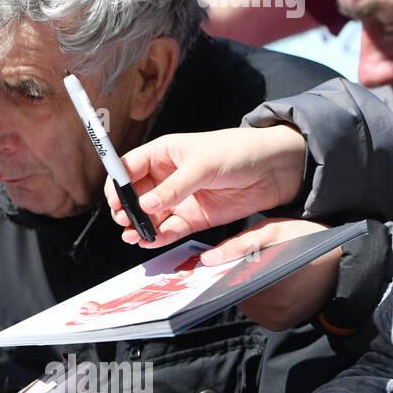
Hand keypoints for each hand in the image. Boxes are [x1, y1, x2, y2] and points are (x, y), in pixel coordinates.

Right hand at [106, 125, 306, 246]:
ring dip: (140, 227)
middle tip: (125, 221)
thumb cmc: (239, 151)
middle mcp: (167, 177)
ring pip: (150, 216)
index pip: (128, 169)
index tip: (115, 201)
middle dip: (126, 210)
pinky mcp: (194, 217)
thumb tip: (145, 205)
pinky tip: (151, 241)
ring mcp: (180, 199)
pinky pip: (170, 229)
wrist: (277, 168)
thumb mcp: (203, 164)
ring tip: (134, 236)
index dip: (118, 185)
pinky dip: (159, 237)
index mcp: (163, 154)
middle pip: (135, 196)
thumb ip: (173, 187)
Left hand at [199, 218, 340, 330]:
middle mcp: (276, 309)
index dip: (224, 274)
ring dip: (246, 290)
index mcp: (274, 285)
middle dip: (236, 280)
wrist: (343, 261)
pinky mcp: (282, 325)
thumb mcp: (274, 231)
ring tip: (258, 272)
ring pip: (246, 304)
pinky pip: (258, 313)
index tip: (222, 264)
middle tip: (245, 264)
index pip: (232, 285)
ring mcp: (280, 319)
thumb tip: (208, 260)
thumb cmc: (308, 241)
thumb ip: (239, 245)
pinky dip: (256, 299)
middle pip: (237, 295)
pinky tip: (266, 284)